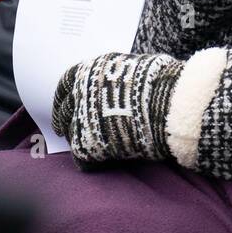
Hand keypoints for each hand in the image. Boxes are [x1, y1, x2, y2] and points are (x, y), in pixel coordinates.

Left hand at [51, 52, 183, 163]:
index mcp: (89, 71)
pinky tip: (102, 163)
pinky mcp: (86, 144)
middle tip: (67, 131)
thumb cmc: (161, 84)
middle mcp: (79, 93)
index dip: (65, 98)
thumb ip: (116, 79)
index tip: (65, 106)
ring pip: (71, 134)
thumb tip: (118, 86)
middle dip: (64, 121)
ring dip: (80, 140)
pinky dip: (91, 161)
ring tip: (93, 147)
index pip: (66, 84)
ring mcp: (80, 118)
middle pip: (62, 111)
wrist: (168, 104)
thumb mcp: (133, 69)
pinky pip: (82, 157)